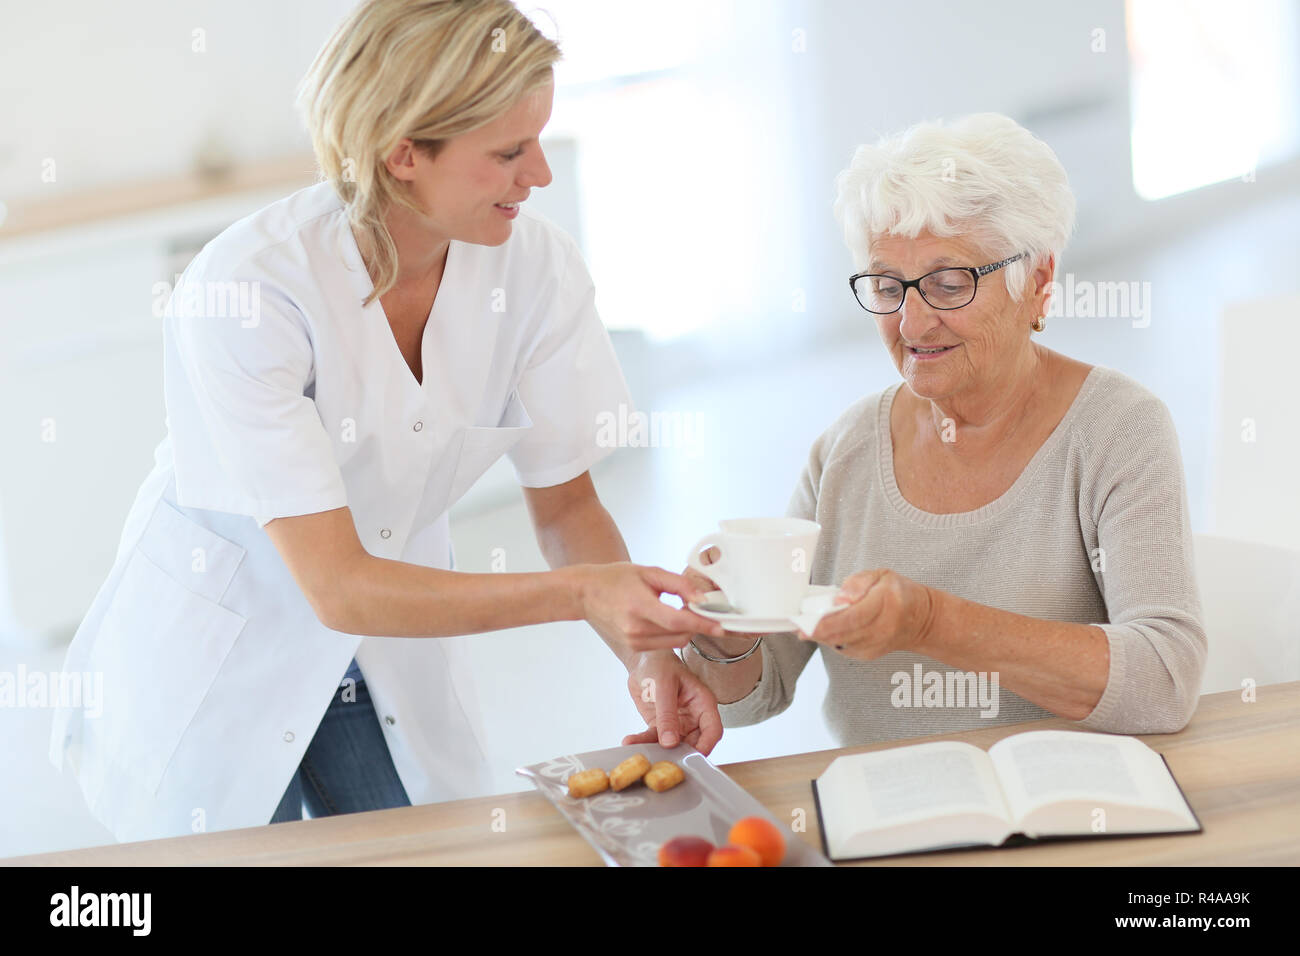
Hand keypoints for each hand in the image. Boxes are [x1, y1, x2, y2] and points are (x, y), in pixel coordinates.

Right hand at [577, 562, 725, 653]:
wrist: (586, 593)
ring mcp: (634, 642)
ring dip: (686, 629)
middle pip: (681, 634)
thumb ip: (679, 585)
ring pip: (676, 642)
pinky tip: (665, 619)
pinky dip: (673, 633)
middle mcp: (636, 630)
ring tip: (678, 609)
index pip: (678, 621)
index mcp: (639, 607)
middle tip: (698, 606)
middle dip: (696, 624)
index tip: (721, 625)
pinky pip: (665, 644)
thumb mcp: (649, 573)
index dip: (702, 624)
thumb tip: (702, 598)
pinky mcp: (634, 648)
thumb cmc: (617, 578)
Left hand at [621, 650, 723, 754]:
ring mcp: (678, 723)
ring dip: (658, 750)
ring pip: (673, 744)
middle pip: (694, 743)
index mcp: (703, 703)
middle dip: (680, 753)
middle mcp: (694, 717)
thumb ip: (667, 714)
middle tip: (664, 760)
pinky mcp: (660, 726)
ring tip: (642, 752)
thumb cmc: (660, 665)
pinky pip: (654, 738)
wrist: (643, 661)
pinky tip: (630, 741)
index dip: (707, 746)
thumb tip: (670, 742)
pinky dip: (643, 741)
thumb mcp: (664, 686)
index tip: (693, 758)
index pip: (713, 730)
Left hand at [800, 569, 936, 660]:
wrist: (921, 619)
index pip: (852, 616)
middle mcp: (883, 627)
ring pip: (841, 642)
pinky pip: (843, 648)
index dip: (826, 622)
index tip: (806, 624)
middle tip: (798, 626)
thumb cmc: (899, 593)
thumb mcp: (881, 575)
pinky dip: (831, 640)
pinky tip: (824, 631)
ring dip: (821, 636)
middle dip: (817, 631)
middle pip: (843, 632)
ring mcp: (877, 644)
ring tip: (806, 627)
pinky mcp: (870, 654)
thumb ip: (857, 583)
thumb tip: (839, 598)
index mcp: (886, 602)